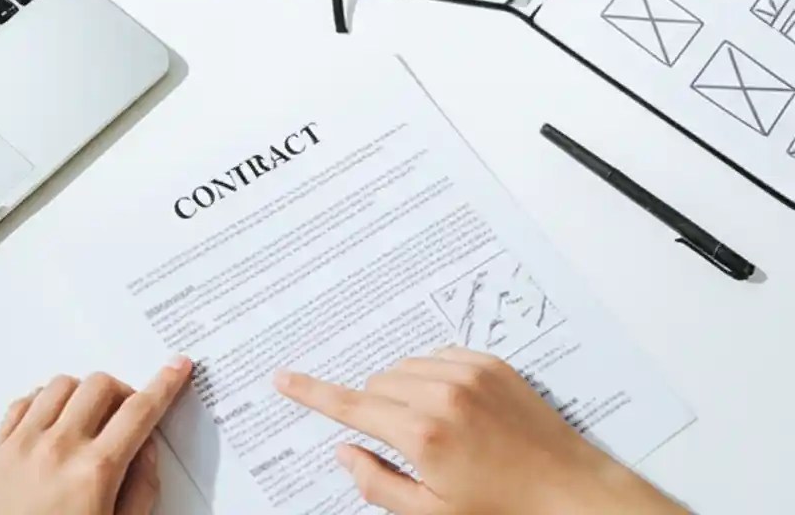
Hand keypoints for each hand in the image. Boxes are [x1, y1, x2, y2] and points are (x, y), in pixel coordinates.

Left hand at [0, 356, 192, 514]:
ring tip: (89, 421)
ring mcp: (23, 445)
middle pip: (100, 385)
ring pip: (61, 385)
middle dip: (123, 392)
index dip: (164, 384)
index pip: (140, 411)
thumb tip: (147, 447)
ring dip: (83, 395)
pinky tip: (54, 424)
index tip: (176, 368)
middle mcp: (58, 449)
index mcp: (94, 472)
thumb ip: (141, 488)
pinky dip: (45, 403)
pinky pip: (25, 401)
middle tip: (127, 415)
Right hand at [275, 347, 686, 514]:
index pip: (350, 407)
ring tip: (432, 429)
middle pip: (375, 385)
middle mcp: (442, 395)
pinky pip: (438, 357)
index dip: (312, 393)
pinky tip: (452, 407)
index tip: (284, 379)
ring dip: (401, 391)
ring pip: (403, 368)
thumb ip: (378, 484)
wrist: (571, 492)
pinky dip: (432, 377)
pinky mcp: (491, 363)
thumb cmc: (503, 510)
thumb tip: (346, 452)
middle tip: (401, 444)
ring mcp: (469, 373)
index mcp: (422, 436)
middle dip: (374, 410)